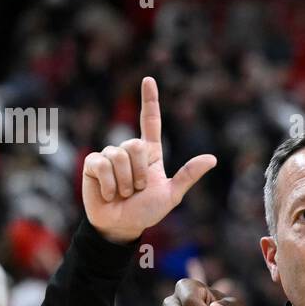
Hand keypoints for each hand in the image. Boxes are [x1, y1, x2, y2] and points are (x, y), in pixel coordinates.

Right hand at [83, 77, 216, 242]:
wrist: (122, 226)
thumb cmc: (147, 210)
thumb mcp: (172, 195)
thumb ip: (188, 175)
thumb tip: (212, 158)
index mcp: (150, 153)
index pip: (150, 121)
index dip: (150, 100)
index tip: (149, 79)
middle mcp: (129, 151)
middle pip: (135, 145)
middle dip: (140, 173)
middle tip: (137, 190)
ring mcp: (109, 156)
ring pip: (119, 155)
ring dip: (125, 182)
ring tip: (124, 194)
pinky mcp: (93, 164)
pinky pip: (102, 164)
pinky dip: (109, 184)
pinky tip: (109, 194)